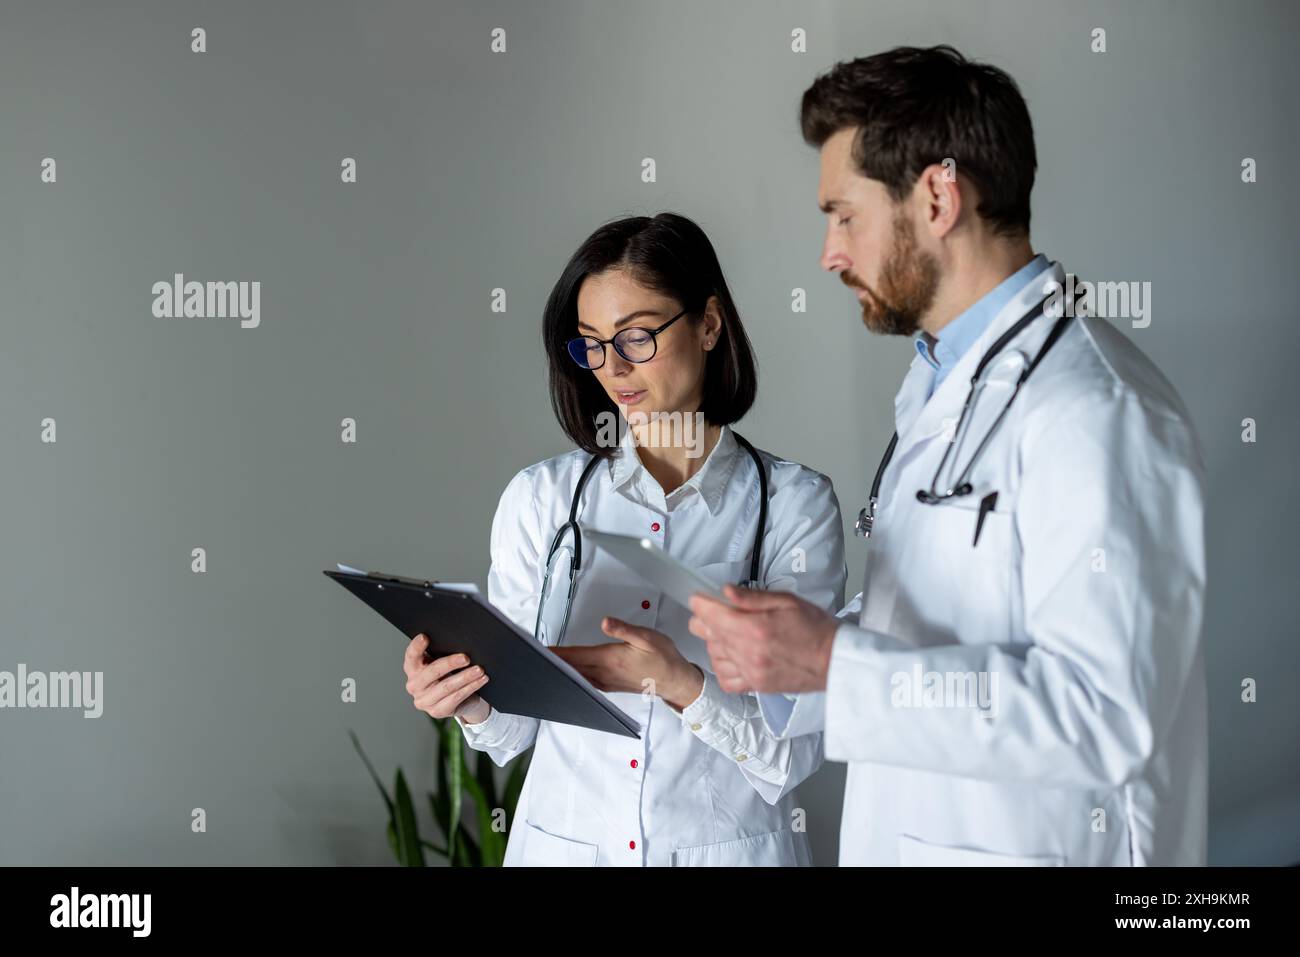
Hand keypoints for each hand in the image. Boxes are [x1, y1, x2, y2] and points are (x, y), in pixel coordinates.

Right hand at [403, 634, 490, 723]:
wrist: (459, 700)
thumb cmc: (449, 674)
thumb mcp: (442, 663)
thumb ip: (441, 652)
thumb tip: (459, 641)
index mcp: (412, 669)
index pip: (411, 656)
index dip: (416, 646)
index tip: (425, 637)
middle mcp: (414, 685)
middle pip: (432, 671)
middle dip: (450, 663)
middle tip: (466, 658)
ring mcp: (424, 700)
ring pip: (447, 686)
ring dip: (466, 676)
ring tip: (480, 669)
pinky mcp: (437, 711)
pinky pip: (456, 697)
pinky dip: (471, 687)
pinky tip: (481, 680)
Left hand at [550, 617, 704, 709]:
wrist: (675, 681)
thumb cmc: (663, 658)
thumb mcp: (647, 637)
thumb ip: (624, 629)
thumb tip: (605, 622)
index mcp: (610, 659)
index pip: (575, 655)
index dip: (555, 653)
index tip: (539, 650)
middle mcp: (604, 673)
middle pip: (571, 667)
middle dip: (552, 662)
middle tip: (533, 657)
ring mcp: (606, 682)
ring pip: (576, 676)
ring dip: (560, 670)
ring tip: (544, 664)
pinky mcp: (610, 685)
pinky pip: (585, 682)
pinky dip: (572, 677)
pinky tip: (567, 675)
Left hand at [688, 585, 838, 693]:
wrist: (835, 659)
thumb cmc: (815, 628)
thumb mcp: (787, 601)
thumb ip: (752, 597)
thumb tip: (725, 592)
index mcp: (756, 628)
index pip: (712, 615)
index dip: (701, 603)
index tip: (698, 598)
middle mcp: (749, 652)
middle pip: (708, 634)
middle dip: (706, 619)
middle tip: (715, 611)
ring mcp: (751, 672)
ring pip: (713, 655)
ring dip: (714, 641)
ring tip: (727, 632)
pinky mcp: (756, 686)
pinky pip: (725, 679)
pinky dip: (722, 666)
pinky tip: (731, 655)